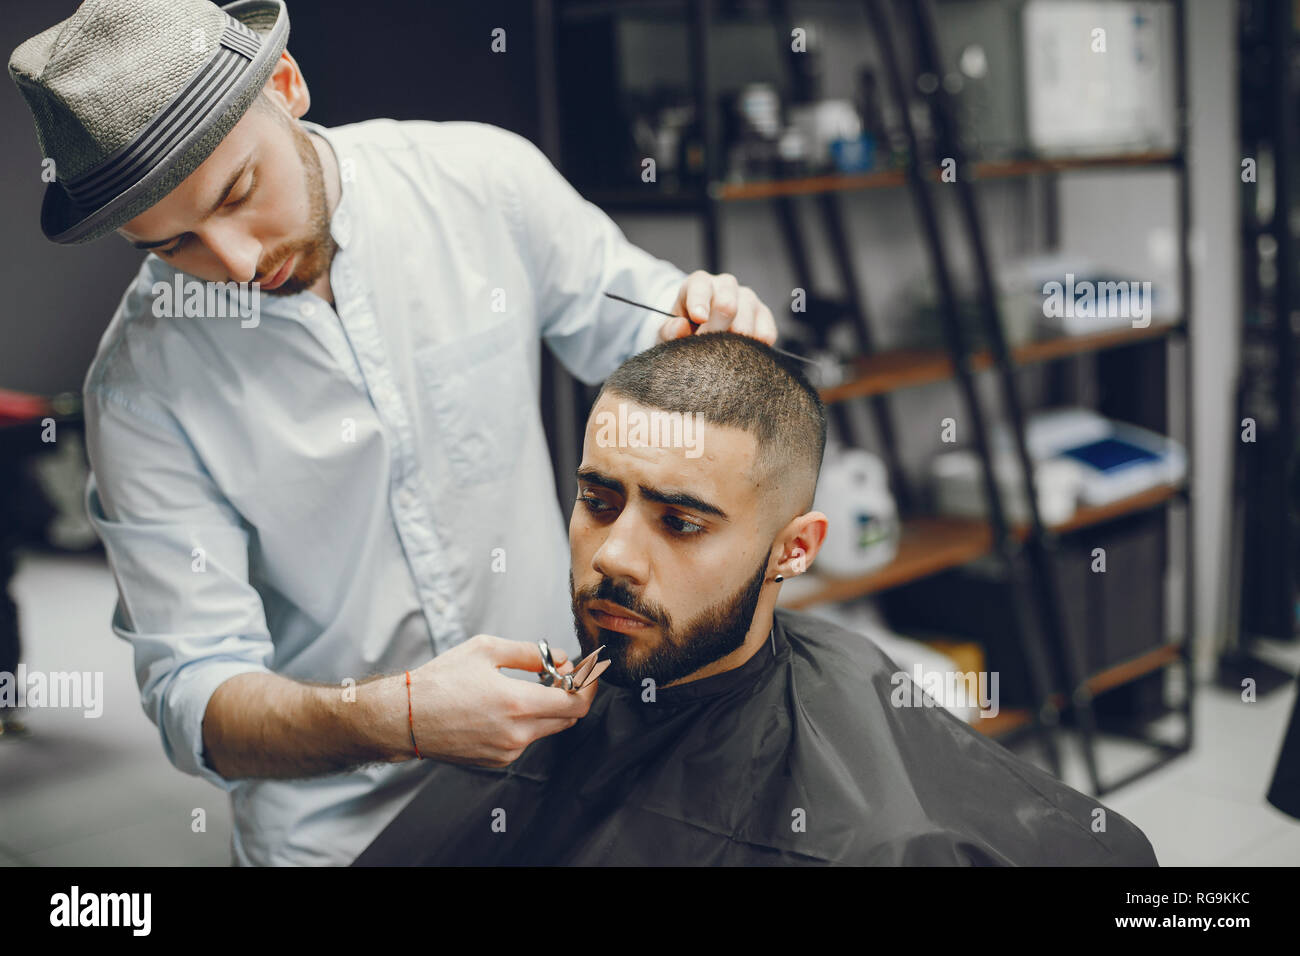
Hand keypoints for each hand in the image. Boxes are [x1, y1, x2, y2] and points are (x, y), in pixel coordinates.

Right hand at [404, 634, 596, 767]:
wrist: (404, 718)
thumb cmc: (441, 680)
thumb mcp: (486, 650)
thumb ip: (530, 653)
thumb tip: (559, 658)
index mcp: (518, 704)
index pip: (576, 703)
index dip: (590, 686)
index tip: (590, 672)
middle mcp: (517, 734)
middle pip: (568, 718)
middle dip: (571, 694)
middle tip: (560, 674)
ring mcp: (507, 751)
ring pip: (547, 729)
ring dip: (548, 708)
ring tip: (527, 686)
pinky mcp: (497, 761)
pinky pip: (525, 740)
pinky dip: (527, 722)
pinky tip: (504, 706)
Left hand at [660, 270, 776, 344]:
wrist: (703, 330)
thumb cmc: (684, 328)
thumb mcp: (669, 331)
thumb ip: (670, 330)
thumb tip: (681, 328)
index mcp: (699, 283)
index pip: (701, 287)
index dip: (699, 303)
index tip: (698, 319)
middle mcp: (726, 285)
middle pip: (727, 305)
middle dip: (715, 332)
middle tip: (706, 352)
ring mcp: (748, 298)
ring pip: (746, 323)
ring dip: (732, 345)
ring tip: (721, 356)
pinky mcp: (764, 315)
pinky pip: (765, 333)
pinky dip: (753, 349)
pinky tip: (741, 355)